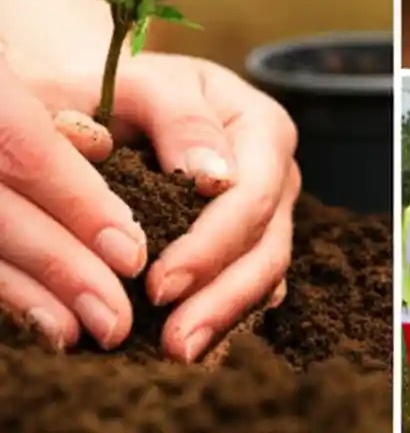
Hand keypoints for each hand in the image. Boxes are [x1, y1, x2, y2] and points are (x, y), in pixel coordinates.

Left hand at [27, 53, 298, 361]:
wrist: (108, 101)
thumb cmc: (116, 91)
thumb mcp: (138, 84)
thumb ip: (177, 118)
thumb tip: (213, 179)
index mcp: (260, 125)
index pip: (250, 195)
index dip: (209, 245)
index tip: (157, 285)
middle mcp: (275, 170)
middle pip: (267, 242)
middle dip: (222, 295)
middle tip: (175, 342)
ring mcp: (269, 209)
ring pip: (265, 271)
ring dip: (226, 315)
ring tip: (181, 352)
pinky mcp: (252, 240)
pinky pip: (252, 285)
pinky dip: (226, 316)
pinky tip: (199, 342)